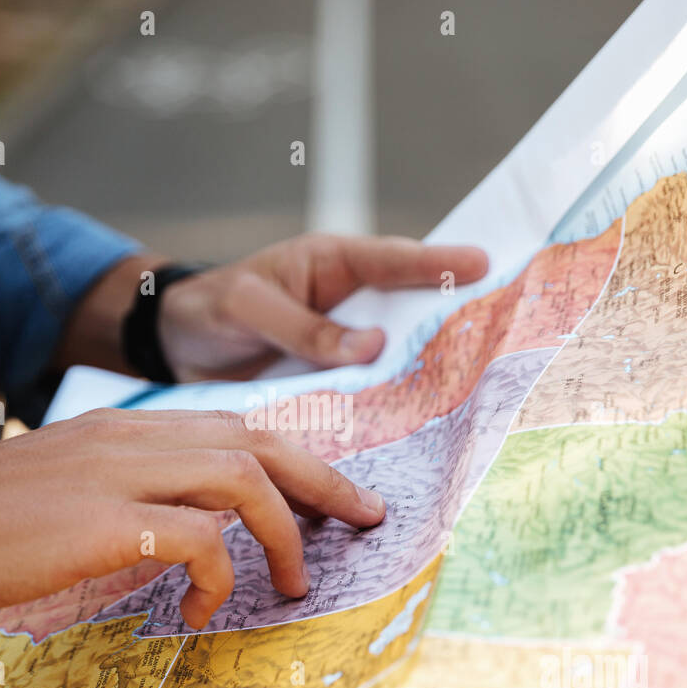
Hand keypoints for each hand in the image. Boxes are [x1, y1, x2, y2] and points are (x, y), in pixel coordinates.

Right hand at [0, 407, 385, 627]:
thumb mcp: (62, 488)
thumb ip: (123, 491)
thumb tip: (178, 529)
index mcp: (124, 426)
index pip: (234, 426)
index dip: (294, 457)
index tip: (330, 492)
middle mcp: (132, 436)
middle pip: (259, 438)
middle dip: (323, 478)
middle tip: (365, 517)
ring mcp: (120, 470)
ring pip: (244, 476)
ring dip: (285, 531)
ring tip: (295, 580)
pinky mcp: (106, 518)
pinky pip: (200, 539)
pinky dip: (220, 574)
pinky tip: (206, 606)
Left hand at [157, 234, 488, 380]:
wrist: (176, 347)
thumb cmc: (211, 308)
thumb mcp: (250, 309)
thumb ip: (305, 328)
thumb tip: (374, 347)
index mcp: (331, 265)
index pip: (391, 260)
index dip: (436, 263)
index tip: (482, 264)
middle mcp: (348, 303)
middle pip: (411, 309)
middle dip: (456, 318)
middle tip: (509, 329)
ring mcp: (345, 344)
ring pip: (398, 355)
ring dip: (429, 370)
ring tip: (480, 385)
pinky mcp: (335, 382)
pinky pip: (372, 391)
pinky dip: (394, 405)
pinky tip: (420, 427)